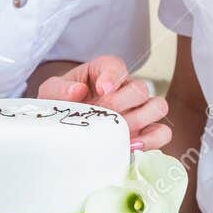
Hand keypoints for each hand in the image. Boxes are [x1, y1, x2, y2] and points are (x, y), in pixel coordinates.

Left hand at [38, 55, 170, 149]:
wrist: (62, 131)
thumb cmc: (60, 106)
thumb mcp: (51, 93)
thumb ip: (59, 89)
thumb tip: (77, 91)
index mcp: (103, 73)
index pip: (115, 65)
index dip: (113, 75)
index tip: (103, 89)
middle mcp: (125, 89)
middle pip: (140, 88)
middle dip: (123, 103)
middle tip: (105, 115)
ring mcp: (138, 111)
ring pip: (158, 107)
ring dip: (141, 120)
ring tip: (120, 132)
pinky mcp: (144, 133)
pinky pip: (162, 133)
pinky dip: (152, 140)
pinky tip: (131, 147)